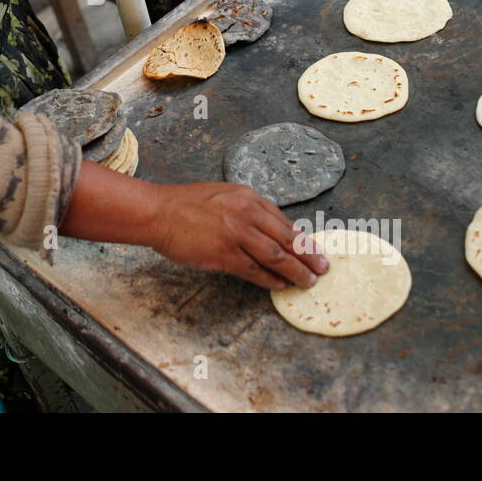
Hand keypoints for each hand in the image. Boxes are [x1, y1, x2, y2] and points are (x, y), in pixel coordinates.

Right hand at [146, 181, 329, 290]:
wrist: (159, 212)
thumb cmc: (187, 203)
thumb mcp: (224, 195)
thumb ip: (248, 209)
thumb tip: (273, 230)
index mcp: (248, 197)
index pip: (284, 222)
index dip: (303, 240)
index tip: (315, 251)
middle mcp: (246, 213)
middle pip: (287, 239)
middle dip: (308, 257)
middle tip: (322, 269)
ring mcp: (235, 234)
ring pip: (275, 257)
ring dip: (295, 271)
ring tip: (307, 281)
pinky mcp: (223, 254)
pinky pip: (253, 271)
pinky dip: (269, 280)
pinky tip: (279, 285)